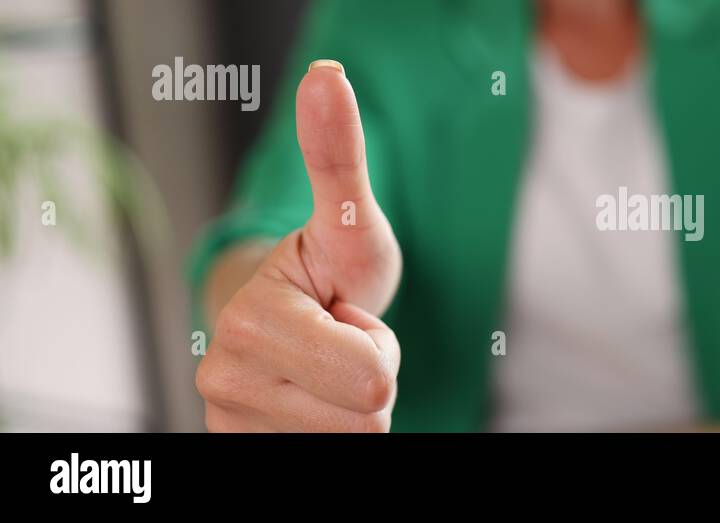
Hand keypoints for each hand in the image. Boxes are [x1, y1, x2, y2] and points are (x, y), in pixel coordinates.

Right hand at [196, 60, 403, 431]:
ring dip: (354, 406)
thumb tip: (326, 78)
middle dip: (371, 376)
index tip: (342, 314)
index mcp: (250, 326)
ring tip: (325, 368)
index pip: (375, 382)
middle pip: (368, 419)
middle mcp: (223, 383)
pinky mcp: (242, 452)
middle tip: (340, 340)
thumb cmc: (326, 272)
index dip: (377, 344)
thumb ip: (339, 159)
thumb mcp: (349, 220)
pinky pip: (333, 458)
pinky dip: (335, 432)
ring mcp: (231, 427)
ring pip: (356, 440)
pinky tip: (313, 404)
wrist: (291, 320)